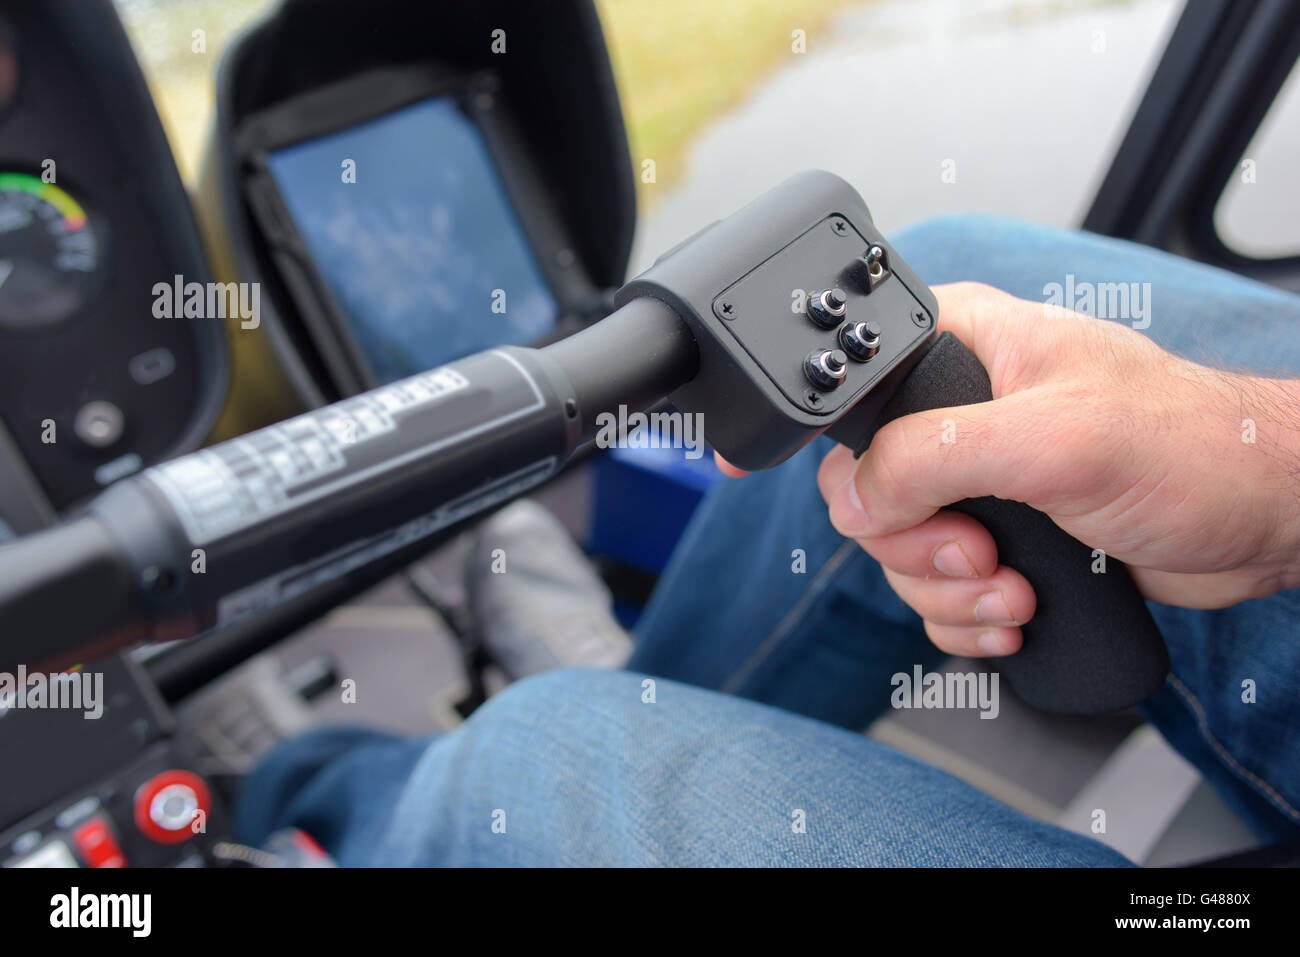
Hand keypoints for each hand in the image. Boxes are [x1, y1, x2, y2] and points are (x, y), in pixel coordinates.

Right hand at [727, 282, 1299, 658]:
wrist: (1261, 517)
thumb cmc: (1192, 444)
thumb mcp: (1053, 437)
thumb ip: (935, 456)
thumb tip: (854, 495)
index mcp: (960, 348)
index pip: (845, 376)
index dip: (797, 423)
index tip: (735, 459)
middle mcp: (956, 412)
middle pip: (859, 489)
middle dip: (914, 542)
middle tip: (982, 547)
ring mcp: (974, 480)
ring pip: (894, 551)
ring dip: (950, 590)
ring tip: (1017, 587)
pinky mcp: (998, 539)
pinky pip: (935, 592)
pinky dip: (968, 619)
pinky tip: (1017, 613)